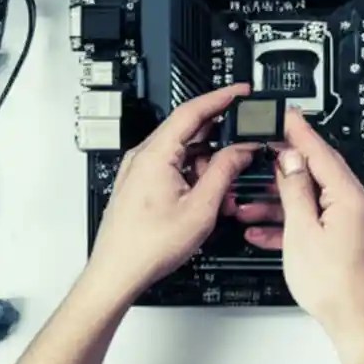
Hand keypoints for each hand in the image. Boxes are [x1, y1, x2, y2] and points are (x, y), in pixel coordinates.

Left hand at [83, 84, 255, 303]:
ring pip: (183, 153)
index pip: (193, 110)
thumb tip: (242, 149)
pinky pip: (173, 168)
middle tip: (246, 143)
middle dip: (221, 139)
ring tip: (227, 190)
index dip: (221, 97)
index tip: (241, 91)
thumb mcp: (200, 208)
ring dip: (209, 165)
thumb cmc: (146, 246)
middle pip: (189, 131)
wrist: (117, 273)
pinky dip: (195, 177)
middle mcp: (143, 156)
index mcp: (155, 154)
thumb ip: (225, 172)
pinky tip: (210, 197)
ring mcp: (139, 170)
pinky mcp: (140, 184)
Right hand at [242, 110, 363, 343]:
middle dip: (284, 165)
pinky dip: (291, 222)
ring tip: (248, 203)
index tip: (282, 114)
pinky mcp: (347, 238)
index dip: (297, 131)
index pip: (320, 151)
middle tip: (261, 150)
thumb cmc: (336, 288)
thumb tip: (291, 161)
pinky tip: (264, 231)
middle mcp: (358, 205)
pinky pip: (315, 220)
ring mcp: (354, 222)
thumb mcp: (303, 233)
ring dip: (280, 201)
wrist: (355, 325)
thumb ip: (295, 192)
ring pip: (312, 199)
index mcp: (351, 198)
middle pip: (316, 172)